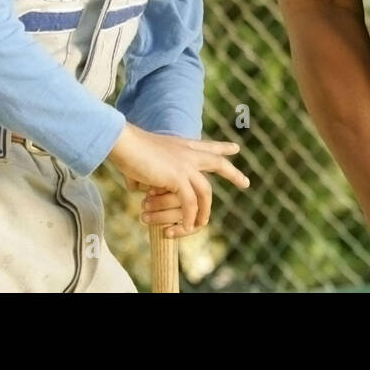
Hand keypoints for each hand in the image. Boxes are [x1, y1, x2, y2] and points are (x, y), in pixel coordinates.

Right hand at [108, 125, 248, 236]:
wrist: (123, 142)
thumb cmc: (126, 149)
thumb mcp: (140, 162)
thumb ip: (142, 175)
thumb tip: (136, 188)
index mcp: (180, 145)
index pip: (206, 146)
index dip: (222, 147)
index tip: (236, 148)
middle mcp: (186, 153)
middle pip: (217, 162)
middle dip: (233, 174)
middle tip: (246, 183)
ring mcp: (184, 165)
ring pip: (205, 190)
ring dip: (205, 210)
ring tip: (203, 224)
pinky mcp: (178, 177)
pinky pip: (190, 202)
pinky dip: (189, 216)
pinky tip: (187, 227)